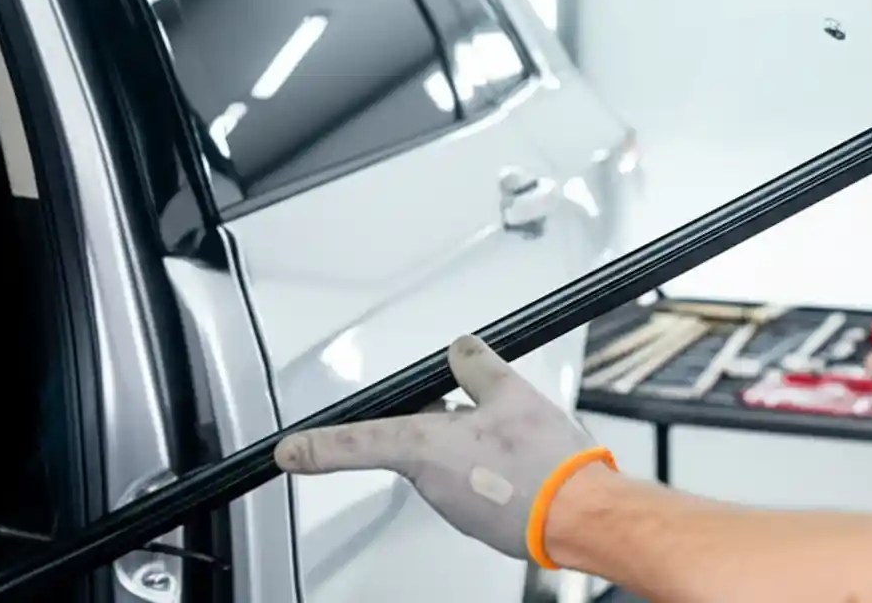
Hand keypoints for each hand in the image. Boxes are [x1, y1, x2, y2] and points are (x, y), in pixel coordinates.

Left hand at [273, 335, 615, 567]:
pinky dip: (488, 467)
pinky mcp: (477, 521)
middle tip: (479, 405)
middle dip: (442, 419)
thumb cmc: (547, 465)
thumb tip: (463, 350)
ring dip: (470, 443)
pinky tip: (518, 459)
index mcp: (425, 449)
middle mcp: (431, 484)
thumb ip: (479, 367)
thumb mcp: (512, 394)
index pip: (356, 443)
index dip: (317, 445)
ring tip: (512, 435)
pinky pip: (470, 484)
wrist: (583, 517)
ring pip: (447, 462)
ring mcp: (454, 507)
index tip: (287, 450)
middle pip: (416, 442)